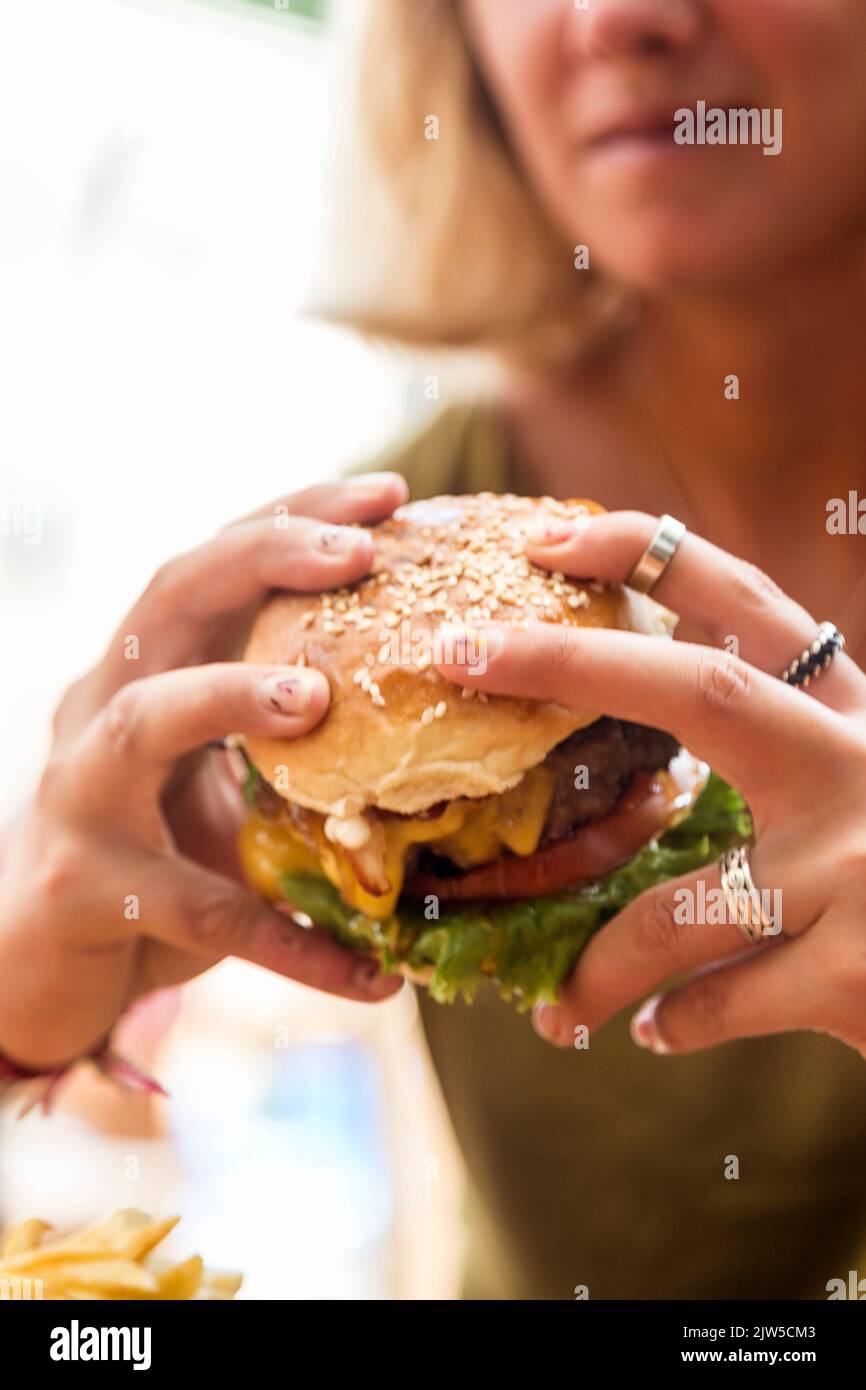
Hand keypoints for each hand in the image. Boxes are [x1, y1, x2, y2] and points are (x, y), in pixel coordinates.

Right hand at [0, 474, 406, 1070]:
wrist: (30, 962)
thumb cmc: (147, 855)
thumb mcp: (218, 784)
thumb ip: (293, 747)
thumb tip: (444, 735)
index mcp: (147, 670)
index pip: (218, 564)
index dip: (295, 517)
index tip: (390, 495)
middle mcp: (103, 711)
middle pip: (169, 598)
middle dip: (263, 557)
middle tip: (359, 551)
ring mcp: (81, 796)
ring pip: (146, 722)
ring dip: (231, 697)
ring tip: (316, 698)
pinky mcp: (86, 890)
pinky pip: (197, 911)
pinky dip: (288, 941)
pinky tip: (369, 976)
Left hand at [436, 510, 865, 1058]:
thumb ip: (793, 758)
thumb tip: (653, 755)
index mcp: (857, 717)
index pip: (750, 606)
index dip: (649, 555)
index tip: (546, 541)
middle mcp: (861, 766)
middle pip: (702, 688)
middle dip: (569, 659)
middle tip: (457, 650)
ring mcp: (860, 868)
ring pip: (676, 910)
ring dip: (598, 966)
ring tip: (557, 1008)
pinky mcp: (860, 970)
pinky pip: (719, 1000)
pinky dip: (676, 1023)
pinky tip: (655, 1034)